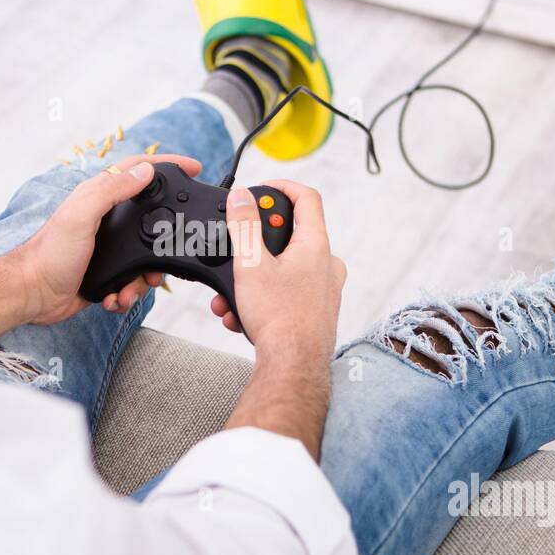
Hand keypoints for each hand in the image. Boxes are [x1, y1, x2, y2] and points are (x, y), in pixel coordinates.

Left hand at [13, 153, 202, 323]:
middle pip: (152, 219)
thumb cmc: (50, 253)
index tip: (194, 168)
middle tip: (169, 257)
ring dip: (143, 278)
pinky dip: (128, 293)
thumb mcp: (81, 215)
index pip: (139, 171)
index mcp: (100, 197)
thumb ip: (111, 190)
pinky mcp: (109, 272)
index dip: (166, 165)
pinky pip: (133, 281)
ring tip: (131, 288)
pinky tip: (116, 297)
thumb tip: (144, 171)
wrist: (33, 294)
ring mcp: (109, 246)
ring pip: (146, 257)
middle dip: (164, 243)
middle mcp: (106, 218)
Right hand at [212, 181, 345, 357]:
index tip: (260, 189)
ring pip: (283, 271)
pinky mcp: (316, 313)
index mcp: (316, 245)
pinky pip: (285, 296)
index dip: (282, 187)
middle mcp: (326, 265)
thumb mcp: (251, 264)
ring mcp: (324, 290)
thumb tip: (241, 196)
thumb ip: (244, 225)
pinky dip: (261, 301)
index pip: (306, 198)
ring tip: (228, 297)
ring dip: (251, 280)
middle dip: (253, 247)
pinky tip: (240, 317)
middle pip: (289, 236)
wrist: (293, 368)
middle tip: (234, 254)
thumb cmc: (279, 318)